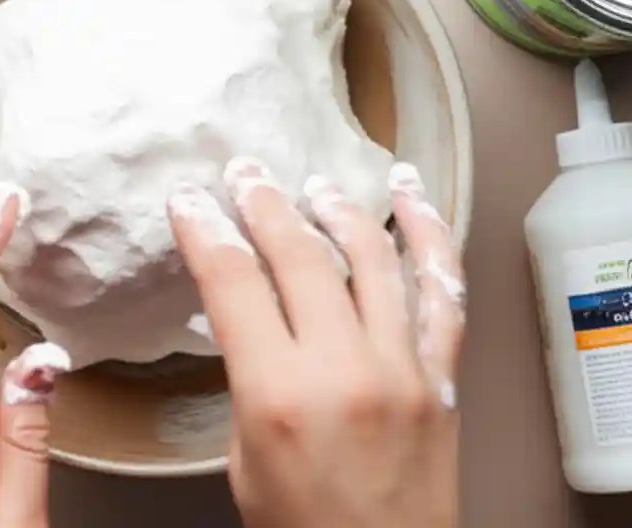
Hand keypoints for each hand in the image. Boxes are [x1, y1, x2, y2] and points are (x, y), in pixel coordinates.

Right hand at [168, 159, 464, 527]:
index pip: (231, 283)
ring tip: (315, 182)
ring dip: (339, 208)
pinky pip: (442, 292)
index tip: (188, 199)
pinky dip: (430, 237)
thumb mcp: (244, 457)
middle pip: (298, 256)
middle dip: (263, 203)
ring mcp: (401, 368)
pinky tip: (414, 199)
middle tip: (244, 173)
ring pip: (372, 258)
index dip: (203, 230)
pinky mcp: (441, 378)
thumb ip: (250, 378)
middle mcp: (342, 370)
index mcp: (277, 395)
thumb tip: (253, 317)